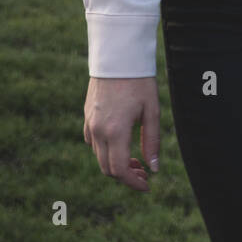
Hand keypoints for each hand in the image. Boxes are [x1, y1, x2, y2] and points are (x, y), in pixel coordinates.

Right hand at [83, 76, 160, 191]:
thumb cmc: (139, 82)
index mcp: (115, 131)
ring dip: (115, 163)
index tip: (147, 185)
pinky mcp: (87, 116)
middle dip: (125, 176)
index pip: (119, 171)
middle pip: (107, 168)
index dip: (133, 183)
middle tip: (144, 172)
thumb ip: (152, 141)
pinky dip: (105, 150)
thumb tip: (154, 169)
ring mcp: (89, 123)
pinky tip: (121, 143)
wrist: (117, 57)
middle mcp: (98, 131)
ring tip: (135, 159)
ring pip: (99, 157)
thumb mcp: (151, 111)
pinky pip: (92, 142)